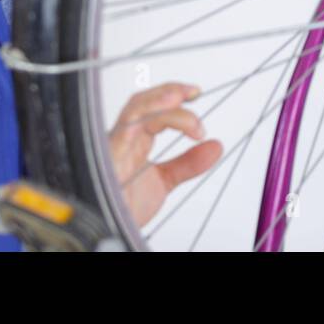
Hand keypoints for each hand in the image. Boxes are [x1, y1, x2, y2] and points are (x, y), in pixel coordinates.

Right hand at [109, 82, 222, 226]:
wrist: (107, 231)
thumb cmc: (125, 206)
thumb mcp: (165, 180)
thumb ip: (188, 163)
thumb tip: (215, 146)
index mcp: (135, 140)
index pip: (154, 108)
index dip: (174, 96)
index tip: (195, 93)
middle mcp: (124, 139)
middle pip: (142, 102)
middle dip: (168, 92)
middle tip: (193, 92)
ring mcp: (115, 146)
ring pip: (134, 111)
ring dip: (159, 101)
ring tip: (181, 99)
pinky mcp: (109, 156)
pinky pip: (124, 130)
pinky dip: (143, 118)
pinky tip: (161, 115)